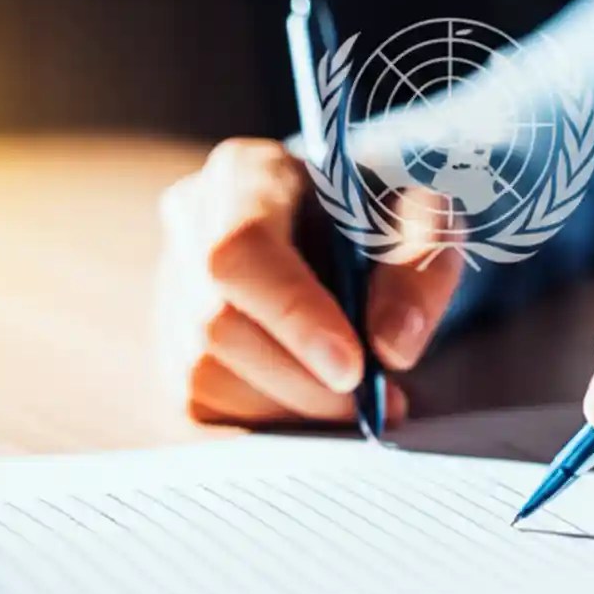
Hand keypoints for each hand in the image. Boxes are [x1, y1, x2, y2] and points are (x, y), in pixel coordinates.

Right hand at [156, 138, 462, 424]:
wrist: (348, 232)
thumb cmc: (380, 220)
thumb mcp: (422, 223)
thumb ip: (420, 271)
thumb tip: (392, 344)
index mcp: (245, 174)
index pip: (240, 250)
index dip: (292, 315)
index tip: (353, 367)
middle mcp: (191, 225)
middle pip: (218, 323)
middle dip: (306, 380)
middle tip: (379, 401)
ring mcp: (171, 289)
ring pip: (206, 374)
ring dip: (293, 407)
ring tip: (358, 403)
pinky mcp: (172, 347)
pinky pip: (206, 405)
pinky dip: (272, 419)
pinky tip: (319, 406)